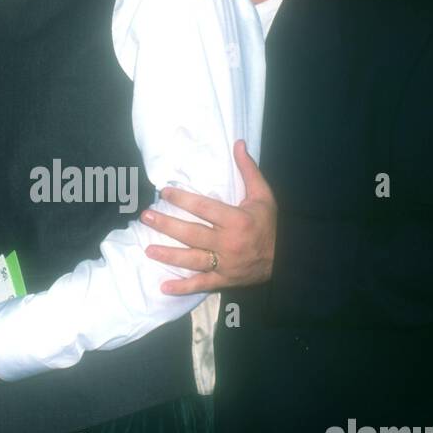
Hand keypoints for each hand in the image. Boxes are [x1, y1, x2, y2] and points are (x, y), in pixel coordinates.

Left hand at [141, 140, 276, 294]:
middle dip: (167, 225)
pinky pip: (201, 284)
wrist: (286, 259)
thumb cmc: (270, 225)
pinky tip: (164, 287)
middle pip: (192, 234)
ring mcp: (225, 264)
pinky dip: (183, 288)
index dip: (183, 199)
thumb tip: (238, 143)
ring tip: (148, 249)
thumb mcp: (263, 195)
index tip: (164, 192)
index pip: (204, 208)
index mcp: (237, 220)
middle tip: (146, 218)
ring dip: (169, 255)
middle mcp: (228, 243)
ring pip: (192, 259)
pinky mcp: (224, 280)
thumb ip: (248, 170)